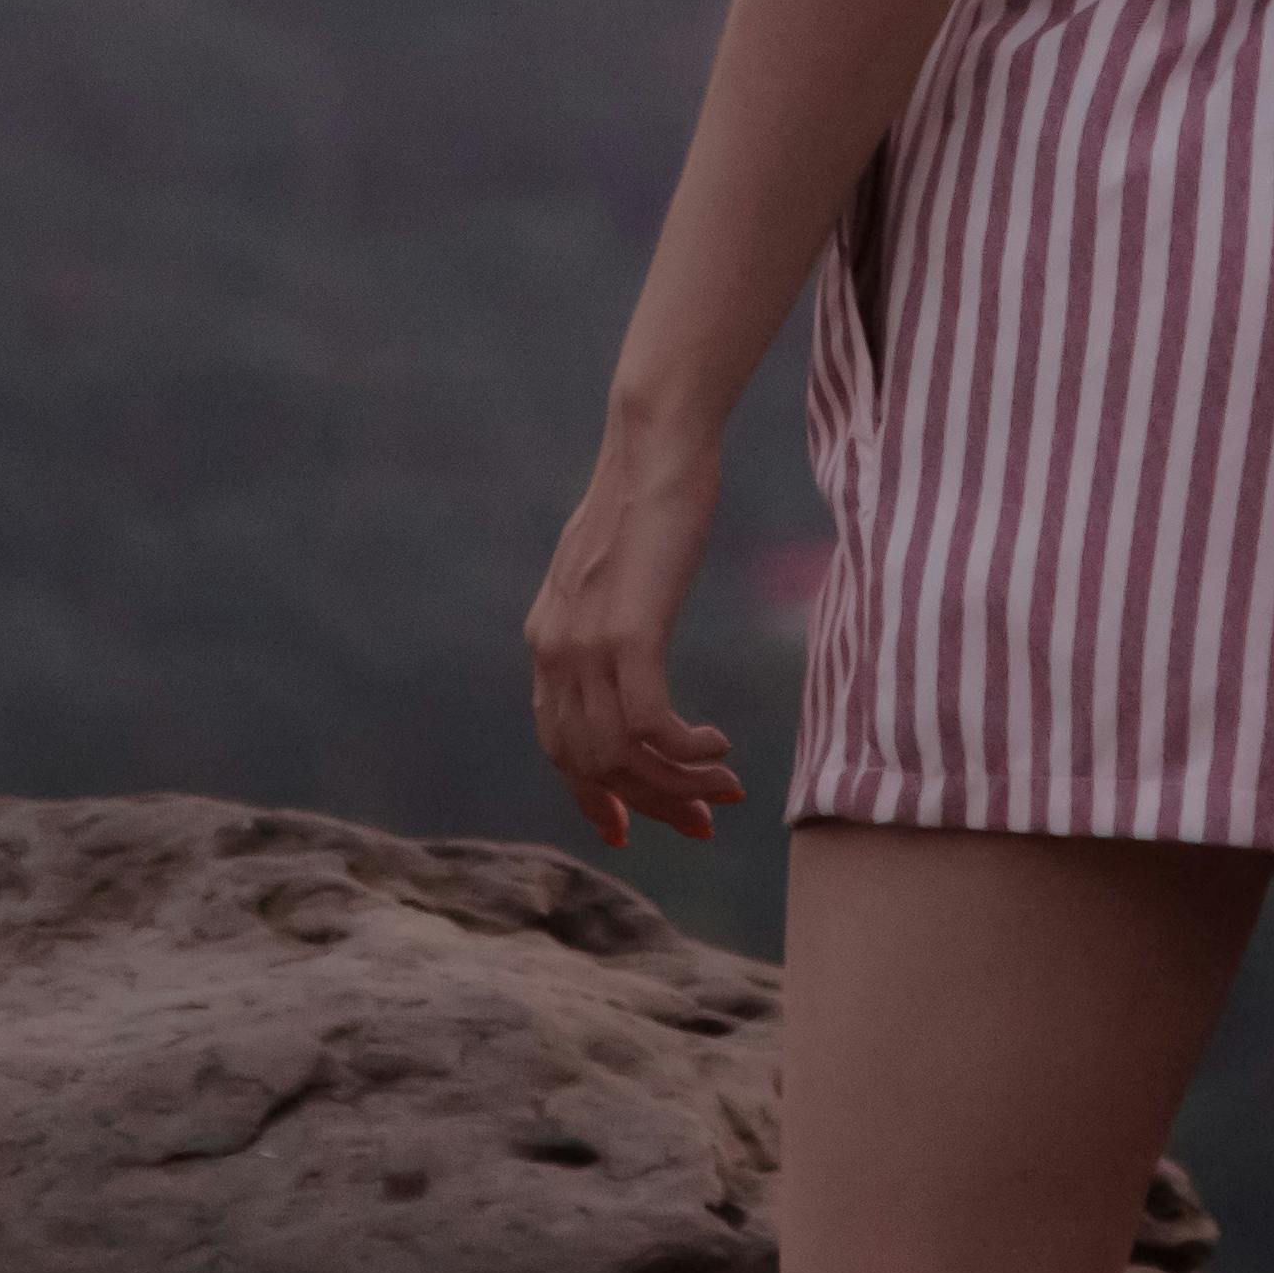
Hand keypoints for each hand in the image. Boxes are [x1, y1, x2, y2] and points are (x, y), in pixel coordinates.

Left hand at [525, 425, 746, 851]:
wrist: (655, 442)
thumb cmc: (650, 499)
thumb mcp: (614, 574)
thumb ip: (606, 622)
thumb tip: (625, 661)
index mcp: (546, 640)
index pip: (559, 748)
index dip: (595, 798)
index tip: (632, 830)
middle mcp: (553, 650)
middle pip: (592, 765)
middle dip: (650, 803)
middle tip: (706, 820)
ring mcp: (585, 643)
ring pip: (622, 756)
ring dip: (679, 785)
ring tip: (726, 788)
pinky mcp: (627, 632)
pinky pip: (651, 727)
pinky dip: (686, 752)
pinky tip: (718, 747)